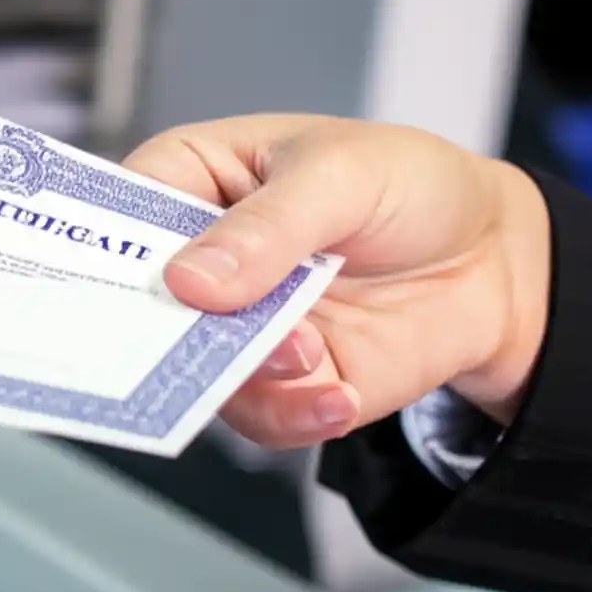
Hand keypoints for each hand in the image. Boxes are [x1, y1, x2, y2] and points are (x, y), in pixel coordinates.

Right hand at [123, 114, 549, 448]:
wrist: (491, 261)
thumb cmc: (406, 185)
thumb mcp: (339, 174)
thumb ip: (267, 226)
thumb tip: (192, 281)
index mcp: (192, 183)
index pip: (117, 212)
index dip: (100, 247)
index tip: (114, 279)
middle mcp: (199, 262)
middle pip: (140, 307)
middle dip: (165, 330)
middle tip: (200, 334)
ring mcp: (233, 327)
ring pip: (193, 371)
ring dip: (246, 372)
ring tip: (309, 351)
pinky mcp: (276, 381)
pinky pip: (257, 416)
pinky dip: (294, 414)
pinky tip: (337, 395)